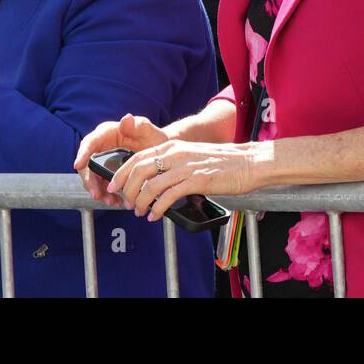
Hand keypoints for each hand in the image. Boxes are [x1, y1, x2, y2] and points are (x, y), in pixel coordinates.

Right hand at [73, 114, 171, 206]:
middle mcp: (101, 147)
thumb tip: (126, 118)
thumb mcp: (148, 131)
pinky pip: (102, 186)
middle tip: (96, 194)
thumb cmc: (153, 138)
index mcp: (107, 133)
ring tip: (110, 201)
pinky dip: (107, 195)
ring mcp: (103, 162)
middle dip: (90, 180)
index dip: (82, 153)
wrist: (159, 153)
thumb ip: (139, 125)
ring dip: (98, 191)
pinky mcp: (108, 174)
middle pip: (88, 164)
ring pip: (93, 178)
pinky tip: (116, 201)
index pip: (90, 142)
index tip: (78, 165)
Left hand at [109, 140, 266, 221]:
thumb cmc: (222, 162)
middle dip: (127, 189)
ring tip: (140, 213)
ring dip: (140, 202)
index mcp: (173, 147)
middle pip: (139, 171)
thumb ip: (173, 163)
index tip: (115, 186)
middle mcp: (176, 154)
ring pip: (150, 186)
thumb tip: (154, 179)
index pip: (138, 157)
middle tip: (125, 203)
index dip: (122, 173)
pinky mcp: (196, 181)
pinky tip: (155, 216)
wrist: (248, 162)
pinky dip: (157, 209)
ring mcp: (185, 167)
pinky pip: (168, 197)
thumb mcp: (192, 156)